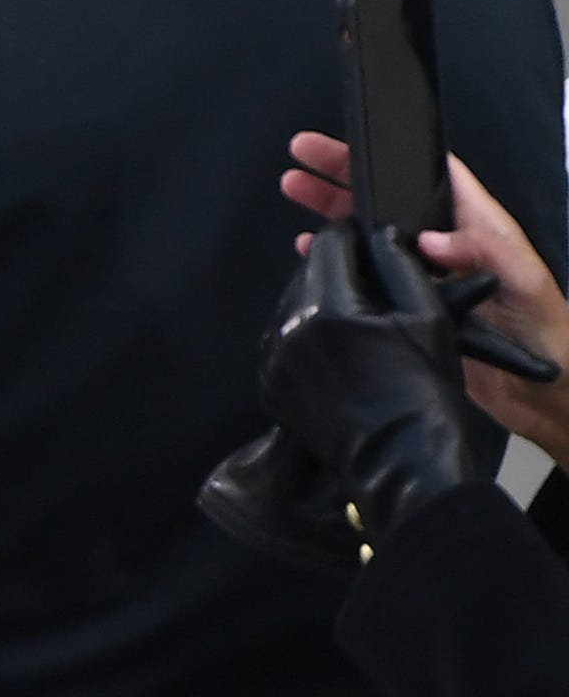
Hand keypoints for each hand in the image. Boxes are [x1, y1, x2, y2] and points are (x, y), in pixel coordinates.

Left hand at [250, 212, 510, 544]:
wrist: (404, 462)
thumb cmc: (425, 389)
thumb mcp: (428, 318)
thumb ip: (399, 266)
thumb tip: (379, 234)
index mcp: (328, 308)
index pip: (327, 246)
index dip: (350, 236)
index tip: (366, 239)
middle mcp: (289, 329)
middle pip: (305, 275)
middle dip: (335, 272)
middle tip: (367, 283)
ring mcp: (272, 361)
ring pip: (290, 308)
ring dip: (317, 303)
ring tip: (354, 319)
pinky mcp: (268, 387)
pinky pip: (282, 345)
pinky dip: (305, 339)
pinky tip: (336, 352)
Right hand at [283, 140, 568, 465]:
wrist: (542, 395)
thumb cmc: (548, 331)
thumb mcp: (527, 281)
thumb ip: (485, 251)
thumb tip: (430, 239)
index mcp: (477, 227)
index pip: (434, 175)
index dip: (395, 154)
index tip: (353, 138)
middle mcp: (446, 244)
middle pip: (391, 197)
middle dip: (346, 171)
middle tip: (303, 154)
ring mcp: (423, 275)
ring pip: (371, 230)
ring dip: (332, 208)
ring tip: (294, 187)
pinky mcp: (406, 304)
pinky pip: (365, 273)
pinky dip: (336, 258)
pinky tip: (308, 250)